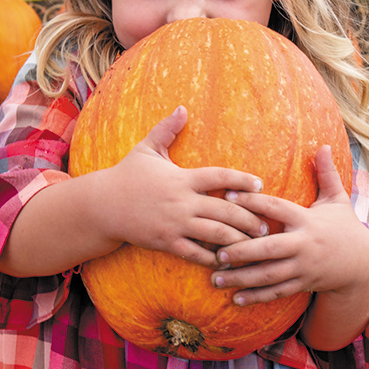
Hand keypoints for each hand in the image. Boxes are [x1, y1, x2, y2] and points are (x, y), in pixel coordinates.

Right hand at [96, 106, 270, 268]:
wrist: (102, 206)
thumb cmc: (126, 175)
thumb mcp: (146, 148)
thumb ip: (167, 129)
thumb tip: (182, 107)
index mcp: (182, 177)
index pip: (220, 177)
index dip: (243, 180)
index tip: (259, 185)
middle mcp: (182, 201)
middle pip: (226, 210)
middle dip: (249, 218)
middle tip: (266, 224)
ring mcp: (175, 224)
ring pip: (215, 234)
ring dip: (238, 240)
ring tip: (255, 244)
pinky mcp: (166, 242)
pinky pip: (196, 253)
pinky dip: (213, 258)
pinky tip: (227, 261)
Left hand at [209, 145, 368, 307]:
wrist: (362, 264)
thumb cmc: (344, 227)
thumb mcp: (338, 200)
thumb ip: (327, 174)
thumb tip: (322, 145)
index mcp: (306, 219)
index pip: (275, 208)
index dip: (251, 201)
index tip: (227, 196)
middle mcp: (303, 244)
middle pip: (268, 248)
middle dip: (241, 251)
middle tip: (216, 252)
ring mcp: (303, 267)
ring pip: (269, 274)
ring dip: (241, 277)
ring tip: (216, 278)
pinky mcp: (303, 284)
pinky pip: (277, 292)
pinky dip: (256, 296)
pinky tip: (235, 298)